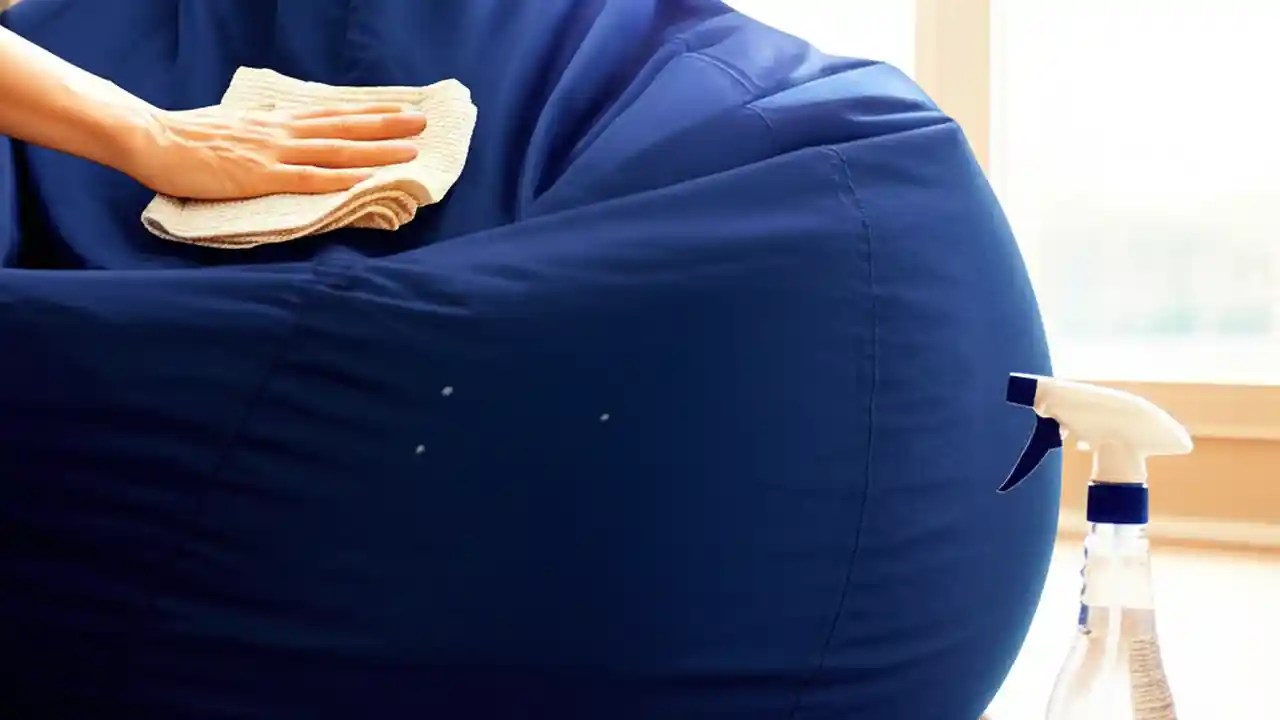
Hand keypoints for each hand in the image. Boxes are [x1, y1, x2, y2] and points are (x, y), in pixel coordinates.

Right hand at [123, 103, 427, 199]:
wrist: (152, 139)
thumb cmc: (191, 137)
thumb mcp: (238, 125)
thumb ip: (267, 129)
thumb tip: (288, 127)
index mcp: (277, 121)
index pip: (333, 114)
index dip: (369, 112)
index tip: (401, 109)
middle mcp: (283, 132)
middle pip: (344, 127)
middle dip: (387, 125)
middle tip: (423, 122)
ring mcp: (273, 154)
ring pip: (336, 151)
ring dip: (375, 151)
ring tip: (410, 150)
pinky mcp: (259, 177)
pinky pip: (306, 179)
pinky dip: (338, 179)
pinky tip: (364, 179)